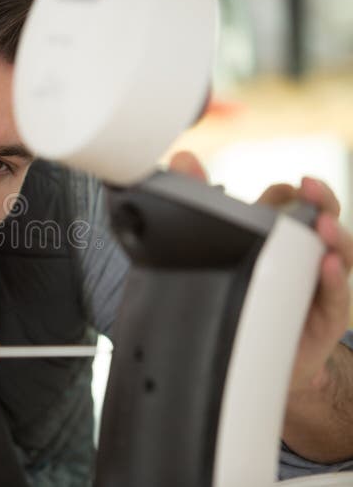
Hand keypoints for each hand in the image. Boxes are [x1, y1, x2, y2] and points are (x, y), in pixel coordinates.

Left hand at [169, 151, 351, 394]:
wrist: (244, 361)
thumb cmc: (235, 302)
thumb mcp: (212, 248)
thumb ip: (197, 201)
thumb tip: (182, 159)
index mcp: (278, 240)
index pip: (296, 205)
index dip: (297, 192)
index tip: (293, 183)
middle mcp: (302, 259)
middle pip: (325, 222)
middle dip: (323, 201)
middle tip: (310, 187)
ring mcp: (316, 286)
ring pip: (338, 255)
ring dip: (335, 237)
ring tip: (322, 225)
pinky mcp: (324, 318)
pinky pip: (336, 297)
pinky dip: (333, 280)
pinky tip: (325, 266)